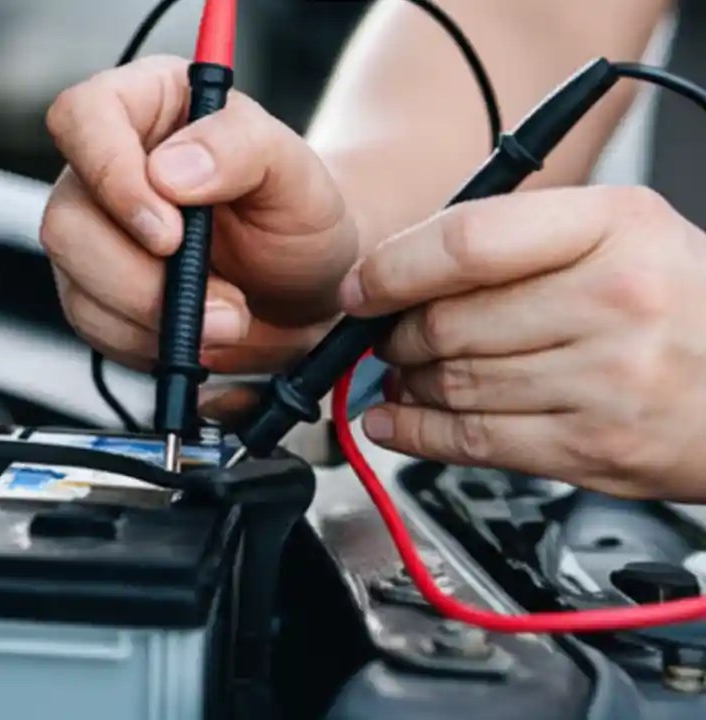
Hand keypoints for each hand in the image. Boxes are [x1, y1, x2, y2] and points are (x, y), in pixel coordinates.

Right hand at [40, 56, 360, 374]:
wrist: (302, 289)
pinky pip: (93, 324)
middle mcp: (105, 164)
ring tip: (226, 319)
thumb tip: (169, 171)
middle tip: (219, 301)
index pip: (83, 116)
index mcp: (148, 105)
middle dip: (141, 278)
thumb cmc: (297, 217)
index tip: (169, 233)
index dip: (111, 175)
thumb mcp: (296, 173)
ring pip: (75, 279)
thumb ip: (242, 149)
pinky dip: (148, 341)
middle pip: (67, 218)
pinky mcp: (92, 290)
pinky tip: (196, 330)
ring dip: (153, 316)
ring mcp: (92, 231)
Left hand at [342, 186, 705, 500]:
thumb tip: (399, 274)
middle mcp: (613, 301)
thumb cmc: (684, 301)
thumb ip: (516, 241)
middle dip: (395, 333)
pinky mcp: (593, 448)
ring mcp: (605, 381)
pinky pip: (472, 443)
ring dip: (407, 383)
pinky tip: (395, 421)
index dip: (391, 269)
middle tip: (388, 334)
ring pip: (451, 384)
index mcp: (613, 227)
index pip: (466, 243)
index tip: (362, 286)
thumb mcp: (620, 230)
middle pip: (446, 322)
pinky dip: (415, 434)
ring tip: (406, 372)